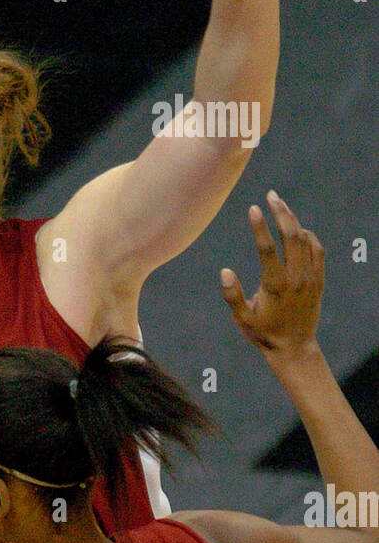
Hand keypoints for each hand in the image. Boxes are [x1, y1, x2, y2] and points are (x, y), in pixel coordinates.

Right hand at [221, 191, 324, 361]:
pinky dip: (307, 235)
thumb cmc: (263, 334)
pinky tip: (298, 229)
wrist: (294, 348)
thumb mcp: (242, 319)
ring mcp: (310, 277)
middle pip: (291, 235)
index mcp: (274, 286)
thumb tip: (224, 271)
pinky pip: (316, 249)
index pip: (267, 248)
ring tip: (281, 207)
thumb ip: (232, 295)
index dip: (259, 226)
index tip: (253, 208)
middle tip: (271, 195)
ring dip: (293, 220)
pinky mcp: (318, 279)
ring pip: (304, 239)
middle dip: (281, 211)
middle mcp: (295, 278)